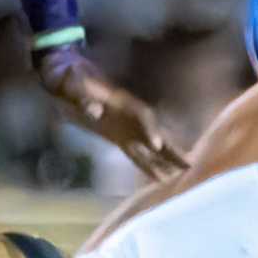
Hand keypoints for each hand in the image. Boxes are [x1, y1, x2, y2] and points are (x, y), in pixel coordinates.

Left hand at [35, 48, 186, 180]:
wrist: (69, 79)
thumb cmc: (72, 79)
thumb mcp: (74, 82)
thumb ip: (83, 95)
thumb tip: (94, 111)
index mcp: (122, 100)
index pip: (143, 116)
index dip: (151, 129)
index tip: (156, 145)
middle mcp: (130, 115)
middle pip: (156, 132)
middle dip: (171, 148)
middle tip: (188, 163)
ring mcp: (127, 128)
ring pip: (150, 146)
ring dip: (165, 160)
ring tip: (182, 175)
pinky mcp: (120, 138)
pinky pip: (137, 153)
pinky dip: (148, 165)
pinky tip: (159, 178)